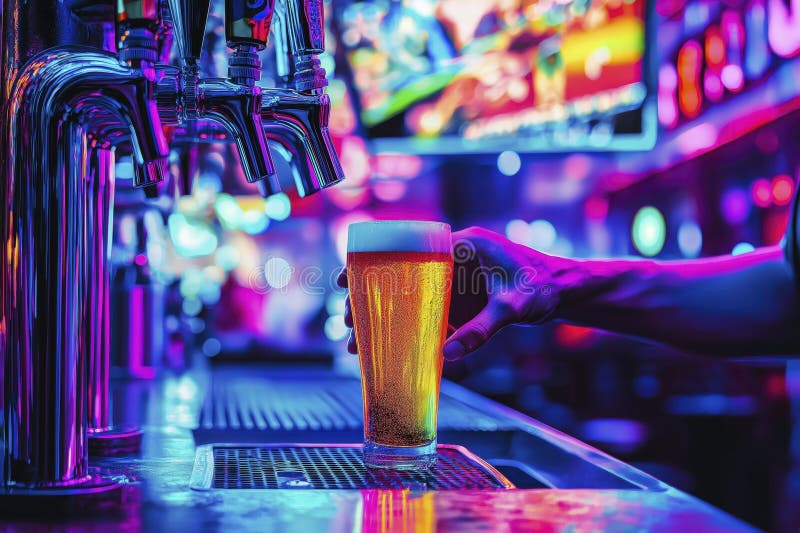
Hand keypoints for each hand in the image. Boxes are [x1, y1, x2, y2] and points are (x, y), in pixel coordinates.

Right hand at [336, 226, 567, 358]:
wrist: (566, 291)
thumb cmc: (544, 286)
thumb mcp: (511, 308)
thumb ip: (481, 330)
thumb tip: (446, 355)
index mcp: (463, 245)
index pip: (407, 248)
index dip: (374, 263)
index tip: (347, 277)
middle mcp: (454, 259)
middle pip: (402, 275)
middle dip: (372, 298)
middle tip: (346, 320)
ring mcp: (456, 280)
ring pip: (411, 296)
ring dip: (387, 316)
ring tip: (357, 341)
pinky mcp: (462, 299)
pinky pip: (429, 312)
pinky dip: (411, 328)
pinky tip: (391, 347)